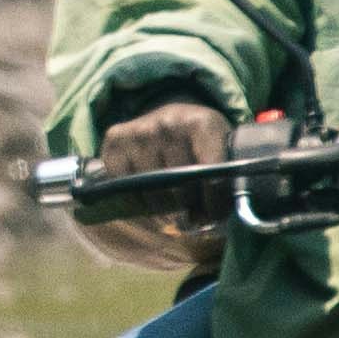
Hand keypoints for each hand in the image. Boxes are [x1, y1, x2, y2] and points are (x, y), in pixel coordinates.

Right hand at [81, 95, 225, 270]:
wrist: (170, 114)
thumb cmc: (199, 142)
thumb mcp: (220, 150)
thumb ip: (223, 181)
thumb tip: (208, 222)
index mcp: (203, 124)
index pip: (211, 176)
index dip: (214, 204)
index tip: (214, 218)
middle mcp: (169, 123)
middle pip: (180, 188)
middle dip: (188, 209)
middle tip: (190, 213)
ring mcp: (140, 130)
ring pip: (152, 192)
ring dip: (162, 208)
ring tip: (170, 205)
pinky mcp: (115, 138)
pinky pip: (124, 185)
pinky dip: (136, 197)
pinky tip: (147, 191)